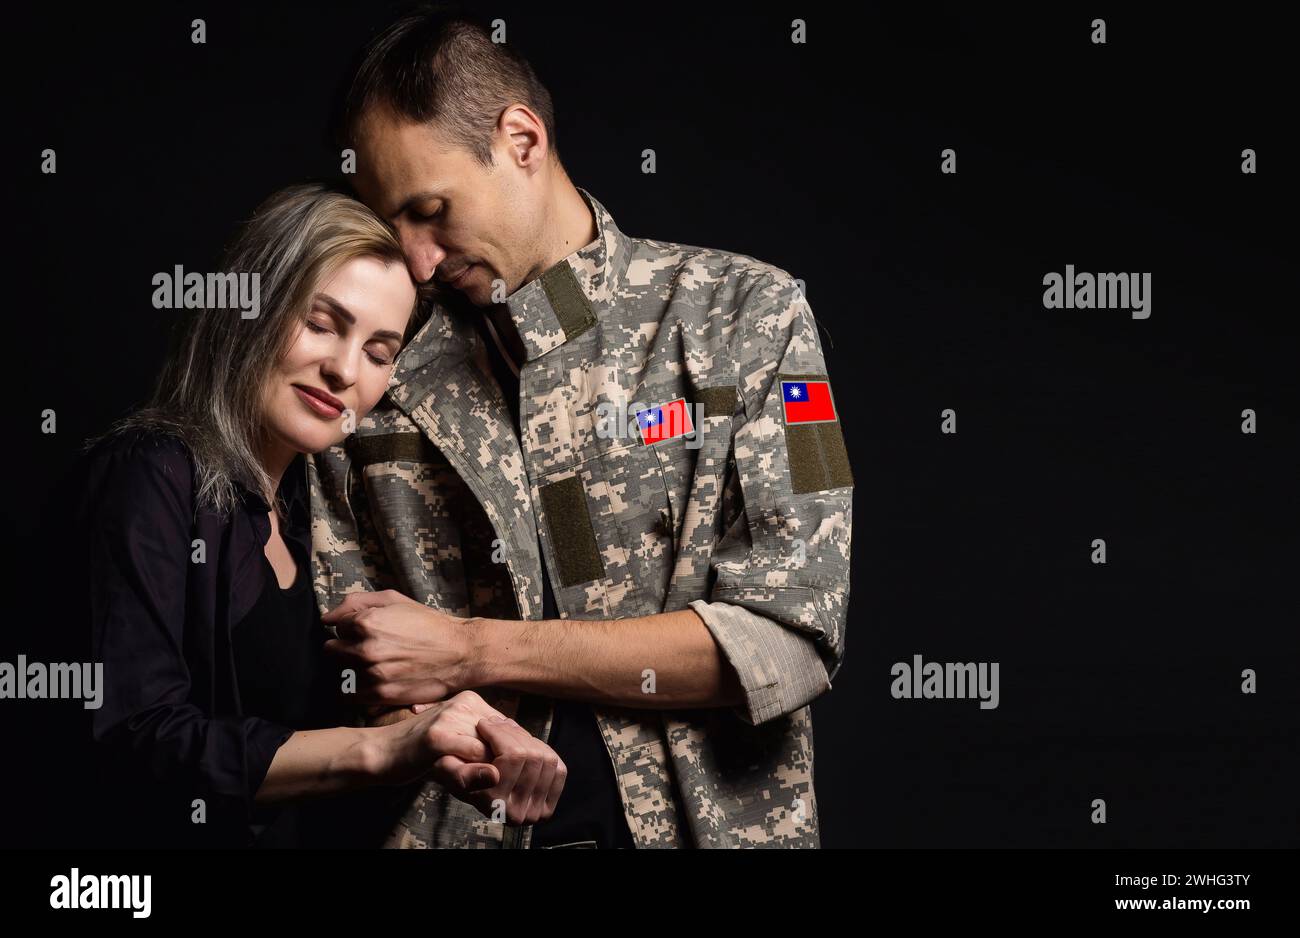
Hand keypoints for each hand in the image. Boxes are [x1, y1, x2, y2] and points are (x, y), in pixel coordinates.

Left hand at [323, 590, 478, 705]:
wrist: (461, 653)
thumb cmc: (429, 624)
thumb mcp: (395, 600)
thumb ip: (356, 602)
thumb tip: (326, 618)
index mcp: (367, 622)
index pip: (337, 626)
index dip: (351, 627)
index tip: (366, 632)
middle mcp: (366, 649)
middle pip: (332, 651)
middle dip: (345, 648)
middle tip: (366, 649)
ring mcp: (372, 674)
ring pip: (341, 673)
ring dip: (352, 670)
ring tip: (373, 665)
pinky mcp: (381, 695)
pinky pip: (350, 695)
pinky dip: (356, 690)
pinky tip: (372, 681)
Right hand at [371, 690, 565, 824]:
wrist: (380, 753)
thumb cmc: (421, 754)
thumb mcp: (460, 750)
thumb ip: (487, 748)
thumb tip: (520, 754)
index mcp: (472, 701)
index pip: (512, 727)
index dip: (518, 754)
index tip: (516, 775)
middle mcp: (465, 703)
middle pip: (507, 737)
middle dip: (510, 765)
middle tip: (504, 786)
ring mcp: (450, 717)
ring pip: (494, 748)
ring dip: (496, 772)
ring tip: (490, 788)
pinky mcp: (437, 737)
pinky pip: (473, 756)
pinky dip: (477, 774)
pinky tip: (472, 782)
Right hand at [465, 716, 566, 825]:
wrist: (472, 794)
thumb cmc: (457, 774)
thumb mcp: (447, 770)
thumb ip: (462, 773)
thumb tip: (494, 774)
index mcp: (495, 807)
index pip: (513, 756)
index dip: (500, 732)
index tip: (484, 722)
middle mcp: (519, 814)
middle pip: (532, 756)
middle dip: (514, 732)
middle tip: (497, 722)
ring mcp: (537, 812)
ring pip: (546, 759)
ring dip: (528, 739)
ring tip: (509, 731)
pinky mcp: (548, 806)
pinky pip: (558, 768)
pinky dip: (544, 752)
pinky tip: (524, 745)